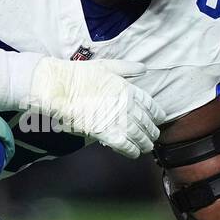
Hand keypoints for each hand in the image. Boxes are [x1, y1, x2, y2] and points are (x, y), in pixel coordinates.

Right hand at [0, 51, 165, 157]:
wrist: (60, 88)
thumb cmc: (80, 75)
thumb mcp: (107, 66)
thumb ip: (128, 68)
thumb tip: (144, 69)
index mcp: (128, 89)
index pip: (150, 105)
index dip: (156, 114)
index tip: (159, 119)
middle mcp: (127, 105)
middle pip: (146, 122)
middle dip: (151, 131)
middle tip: (153, 136)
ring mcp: (117, 120)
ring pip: (139, 136)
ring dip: (144, 143)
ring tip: (146, 147)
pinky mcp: (106, 133)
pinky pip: (125, 146)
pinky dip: (131, 151)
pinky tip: (133, 153)